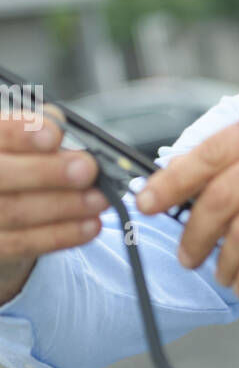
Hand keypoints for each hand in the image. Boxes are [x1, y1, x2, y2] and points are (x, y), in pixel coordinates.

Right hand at [0, 105, 107, 299]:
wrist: (3, 205)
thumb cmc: (19, 163)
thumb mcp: (24, 138)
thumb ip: (39, 126)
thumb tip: (59, 125)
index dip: (22, 133)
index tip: (55, 134)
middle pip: (2, 175)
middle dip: (49, 172)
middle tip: (88, 169)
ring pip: (17, 212)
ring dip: (66, 206)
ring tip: (100, 198)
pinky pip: (25, 243)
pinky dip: (62, 235)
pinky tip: (91, 225)